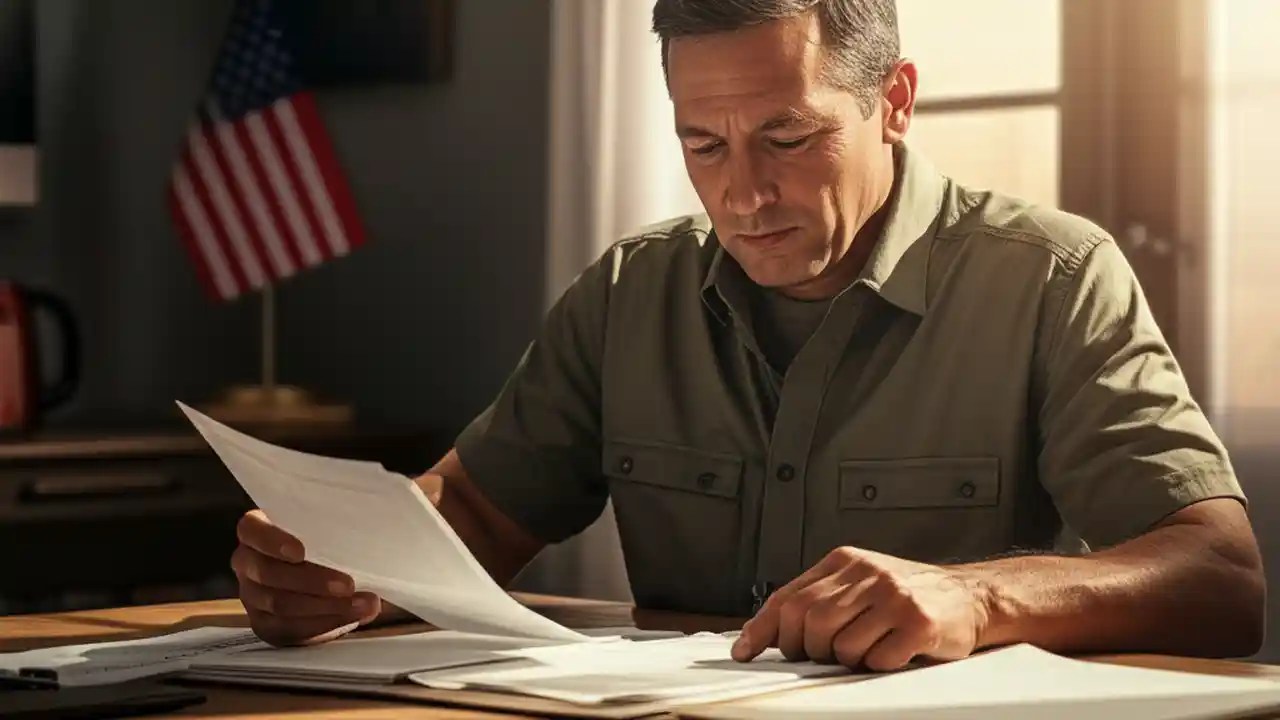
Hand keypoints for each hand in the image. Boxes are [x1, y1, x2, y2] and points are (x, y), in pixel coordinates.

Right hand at [232, 509, 381, 645]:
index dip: (273, 541)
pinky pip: (289, 629)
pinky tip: (349, 618)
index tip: (300, 552)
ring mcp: (251, 596)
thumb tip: (371, 547)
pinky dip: (323, 624)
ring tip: (362, 604)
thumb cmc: (326, 544)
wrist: (324, 578)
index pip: (252, 530)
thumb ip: (337, 535)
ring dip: (326, 606)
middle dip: (312, 581)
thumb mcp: (329, 532)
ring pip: (280, 604)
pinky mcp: (264, 625)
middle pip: (268, 573)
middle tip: (347, 585)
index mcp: (256, 531)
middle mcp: (247, 562)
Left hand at [731, 547, 989, 670]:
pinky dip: (878, 665)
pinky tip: (892, 652)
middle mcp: (868, 573)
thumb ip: (820, 598)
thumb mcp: (860, 584)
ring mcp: (894, 597)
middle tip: (820, 657)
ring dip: (847, 660)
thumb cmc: (909, 595)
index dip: (762, 628)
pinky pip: (878, 660)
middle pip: (809, 622)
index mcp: (846, 561)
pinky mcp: (919, 623)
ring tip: (867, 649)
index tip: (743, 652)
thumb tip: (769, 631)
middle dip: (806, 650)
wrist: (971, 596)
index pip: (789, 596)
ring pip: (840, 646)